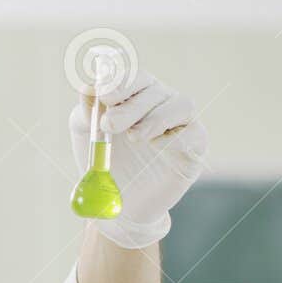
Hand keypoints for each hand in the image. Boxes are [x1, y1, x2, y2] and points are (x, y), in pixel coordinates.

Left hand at [68, 69, 206, 249]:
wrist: (120, 206)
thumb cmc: (106, 163)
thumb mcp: (86, 136)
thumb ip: (85, 112)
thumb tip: (86, 86)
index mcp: (135, 95)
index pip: (133, 76)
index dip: (121, 81)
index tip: (104, 95)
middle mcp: (161, 102)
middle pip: (153, 89)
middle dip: (131, 105)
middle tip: (109, 124)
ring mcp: (181, 122)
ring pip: (180, 104)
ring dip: (155, 118)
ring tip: (134, 138)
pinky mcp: (196, 146)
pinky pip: (193, 133)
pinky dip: (176, 137)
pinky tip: (156, 147)